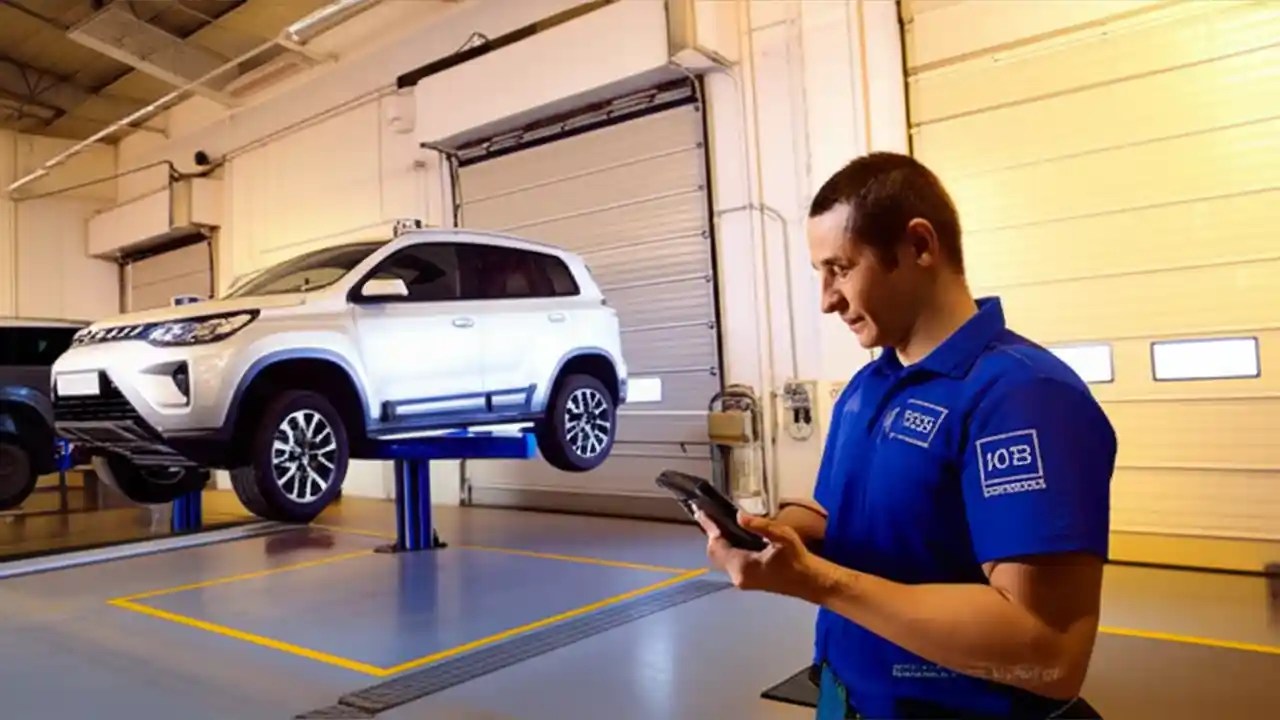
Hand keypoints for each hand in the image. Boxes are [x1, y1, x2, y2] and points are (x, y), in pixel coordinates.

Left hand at [696, 509, 828, 601]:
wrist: (810, 582)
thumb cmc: (798, 559)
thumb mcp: (782, 536)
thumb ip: (759, 525)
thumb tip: (740, 516)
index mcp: (742, 566)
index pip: (717, 544)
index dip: (709, 527)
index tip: (701, 512)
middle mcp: (738, 576)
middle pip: (715, 552)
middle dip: (713, 533)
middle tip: (712, 515)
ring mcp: (742, 580)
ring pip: (722, 558)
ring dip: (720, 541)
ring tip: (722, 522)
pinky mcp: (748, 580)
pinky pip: (731, 561)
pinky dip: (729, 548)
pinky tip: (735, 536)